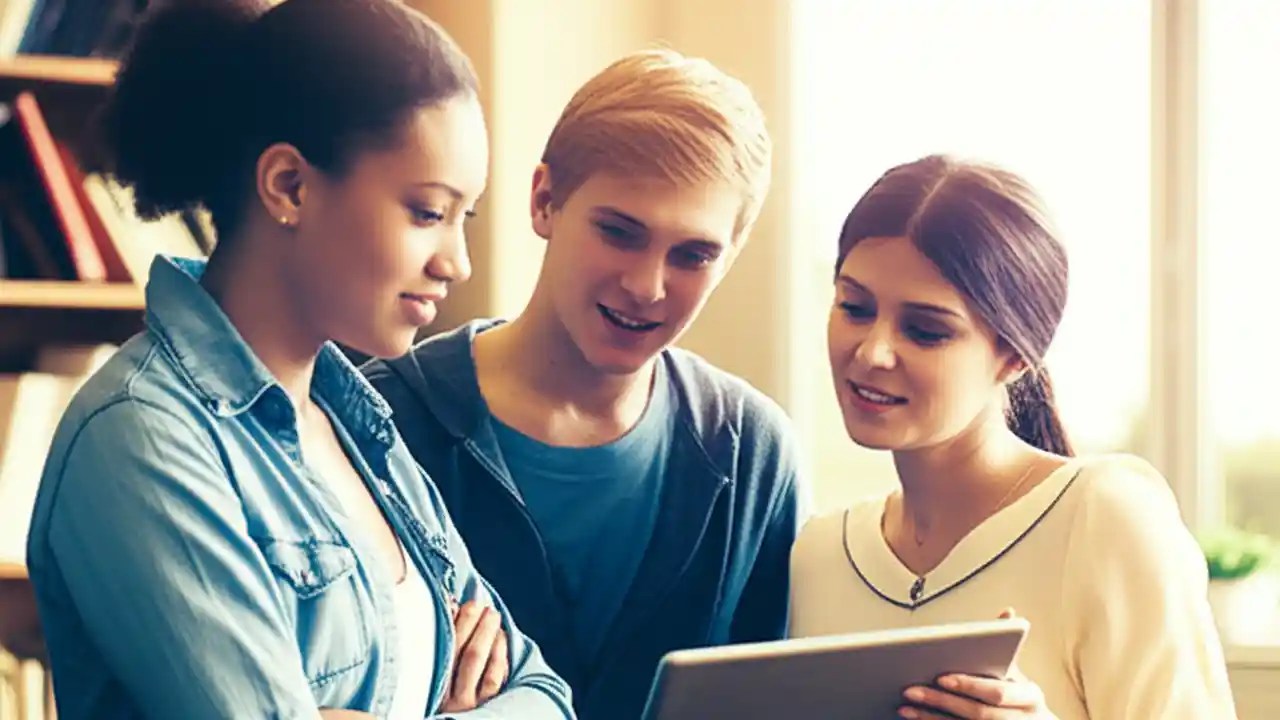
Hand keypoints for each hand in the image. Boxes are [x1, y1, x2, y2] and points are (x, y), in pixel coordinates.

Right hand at [438, 600, 508, 711]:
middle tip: (479, 603)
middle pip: (461, 652)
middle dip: (471, 623)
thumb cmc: (442, 691)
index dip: (450, 623)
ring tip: (492, 614)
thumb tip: (451, 604)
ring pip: (478, 662)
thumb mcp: (435, 671)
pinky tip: (501, 636)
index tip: (456, 602)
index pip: (441, 648)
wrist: (454, 719)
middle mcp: (447, 697)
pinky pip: (494, 677)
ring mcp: (468, 704)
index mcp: (430, 685)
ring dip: (486, 633)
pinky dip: (498, 653)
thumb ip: (441, 641)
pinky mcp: (486, 707)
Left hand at [898, 609, 1054, 719]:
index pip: (997, 692)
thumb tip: (1008, 613)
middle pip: (978, 714)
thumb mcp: (1018, 675)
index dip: (969, 685)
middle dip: (943, 702)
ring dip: (931, 719)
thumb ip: (1007, 649)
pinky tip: (914, 719)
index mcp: (1029, 697)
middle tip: (911, 690)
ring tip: (905, 707)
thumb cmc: (1019, 698)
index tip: (941, 678)